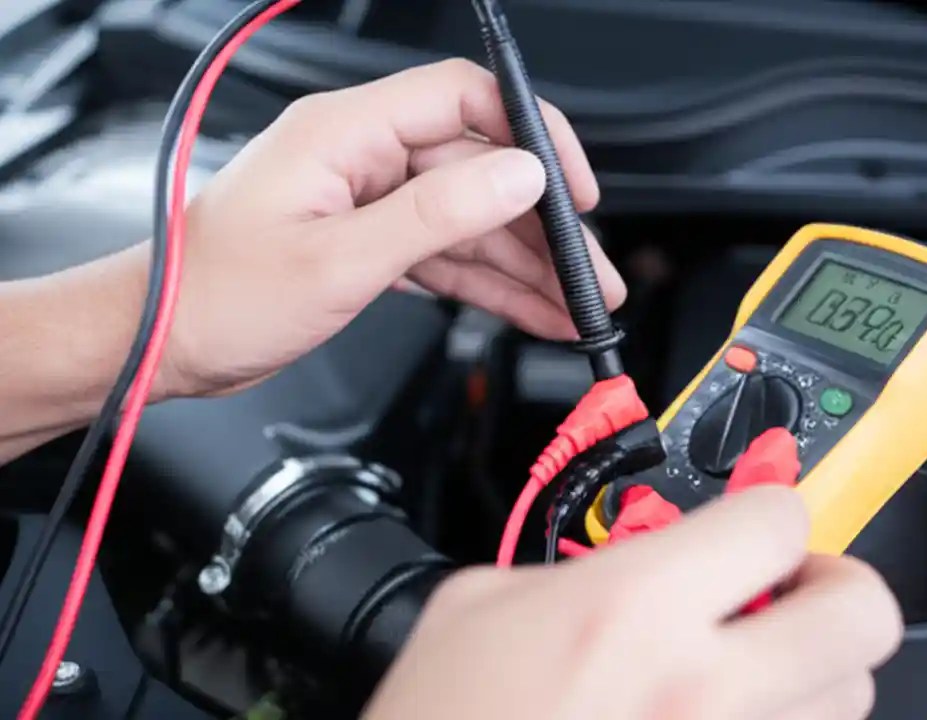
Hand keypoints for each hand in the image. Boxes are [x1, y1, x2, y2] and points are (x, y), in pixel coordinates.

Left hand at [144, 58, 622, 398]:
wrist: (161, 344)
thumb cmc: (217, 295)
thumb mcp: (339, 259)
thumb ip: (435, 215)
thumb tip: (517, 176)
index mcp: (347, 133)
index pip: (464, 98)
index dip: (532, 135)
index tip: (573, 186)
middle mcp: (363, 157)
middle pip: (481, 171)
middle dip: (543, 227)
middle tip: (590, 274)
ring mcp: (369, 201)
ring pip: (472, 221)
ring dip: (527, 266)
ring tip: (576, 306)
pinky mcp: (370, 242)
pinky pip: (448, 256)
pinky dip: (491, 285)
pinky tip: (533, 310)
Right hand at [364, 487, 903, 719]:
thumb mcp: (478, 608)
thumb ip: (573, 564)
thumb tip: (630, 556)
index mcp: (629, 611)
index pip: (777, 518)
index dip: (772, 507)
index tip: (760, 518)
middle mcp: (698, 689)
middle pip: (861, 615)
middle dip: (837, 590)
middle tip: (794, 592)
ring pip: (848, 698)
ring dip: (813, 673)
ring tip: (754, 669)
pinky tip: (725, 719)